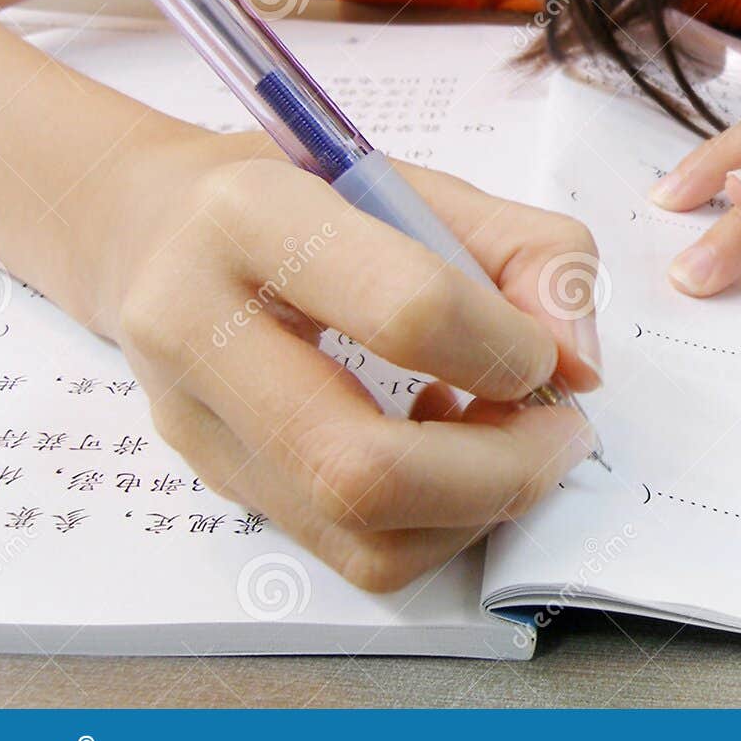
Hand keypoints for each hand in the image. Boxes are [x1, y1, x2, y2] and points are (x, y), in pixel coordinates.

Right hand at [94, 127, 603, 591]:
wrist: (162, 228)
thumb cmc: (313, 199)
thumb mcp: (427, 186)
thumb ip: (532, 254)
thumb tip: (578, 365)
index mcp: (252, 217)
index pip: (406, 311)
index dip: (506, 347)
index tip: (543, 353)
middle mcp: (196, 328)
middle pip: (363, 469)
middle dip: (500, 472)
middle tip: (559, 434)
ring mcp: (196, 425)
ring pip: (359, 538)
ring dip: (475, 511)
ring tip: (504, 441)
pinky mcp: (218, 486)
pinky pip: (351, 554)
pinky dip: (433, 524)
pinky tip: (441, 449)